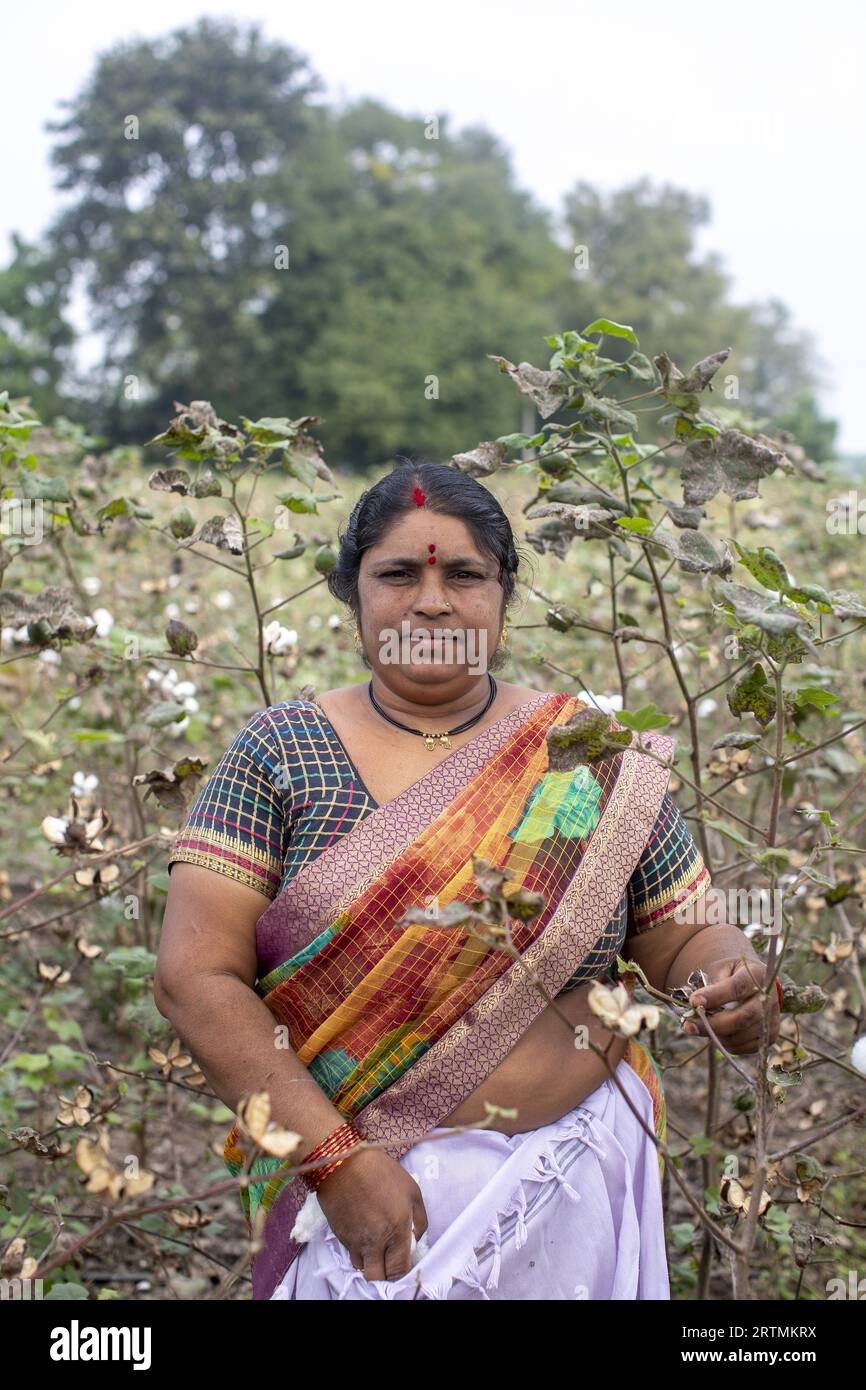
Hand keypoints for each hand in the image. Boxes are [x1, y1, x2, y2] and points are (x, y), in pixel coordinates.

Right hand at [315, 1145, 428, 1281]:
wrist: (344, 1162)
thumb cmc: (381, 1172)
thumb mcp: (412, 1190)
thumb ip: (419, 1219)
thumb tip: (416, 1237)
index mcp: (397, 1231)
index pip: (399, 1270)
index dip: (402, 1271)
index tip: (404, 1262)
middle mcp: (375, 1242)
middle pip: (378, 1277)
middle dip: (385, 1273)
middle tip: (389, 1259)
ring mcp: (355, 1241)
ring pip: (363, 1268)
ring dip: (370, 1262)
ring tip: (376, 1245)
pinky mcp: (340, 1236)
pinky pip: (351, 1253)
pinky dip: (358, 1249)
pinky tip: (363, 1232)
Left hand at [685, 956, 780, 1054]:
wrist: (752, 983)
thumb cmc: (731, 974)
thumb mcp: (722, 969)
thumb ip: (711, 983)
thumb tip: (697, 1005)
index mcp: (758, 974)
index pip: (737, 987)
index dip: (715, 996)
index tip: (694, 1002)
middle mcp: (770, 998)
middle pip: (742, 1017)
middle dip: (712, 1024)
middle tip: (689, 1025)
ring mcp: (772, 1019)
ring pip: (742, 1035)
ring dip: (717, 1035)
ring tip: (700, 1027)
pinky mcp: (770, 1037)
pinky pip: (745, 1047)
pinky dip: (727, 1044)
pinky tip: (717, 1033)